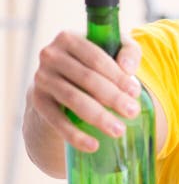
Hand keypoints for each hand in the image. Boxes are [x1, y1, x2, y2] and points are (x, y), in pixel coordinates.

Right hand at [30, 31, 142, 151]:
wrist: (63, 78)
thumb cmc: (96, 61)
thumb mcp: (114, 48)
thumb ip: (128, 51)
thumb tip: (129, 69)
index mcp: (68, 38)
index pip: (96, 58)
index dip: (117, 76)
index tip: (135, 92)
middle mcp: (50, 56)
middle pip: (87, 79)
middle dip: (112, 97)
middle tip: (132, 112)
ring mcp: (41, 79)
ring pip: (73, 99)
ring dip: (98, 117)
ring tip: (119, 130)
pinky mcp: (38, 102)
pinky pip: (56, 121)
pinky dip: (75, 135)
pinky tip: (93, 145)